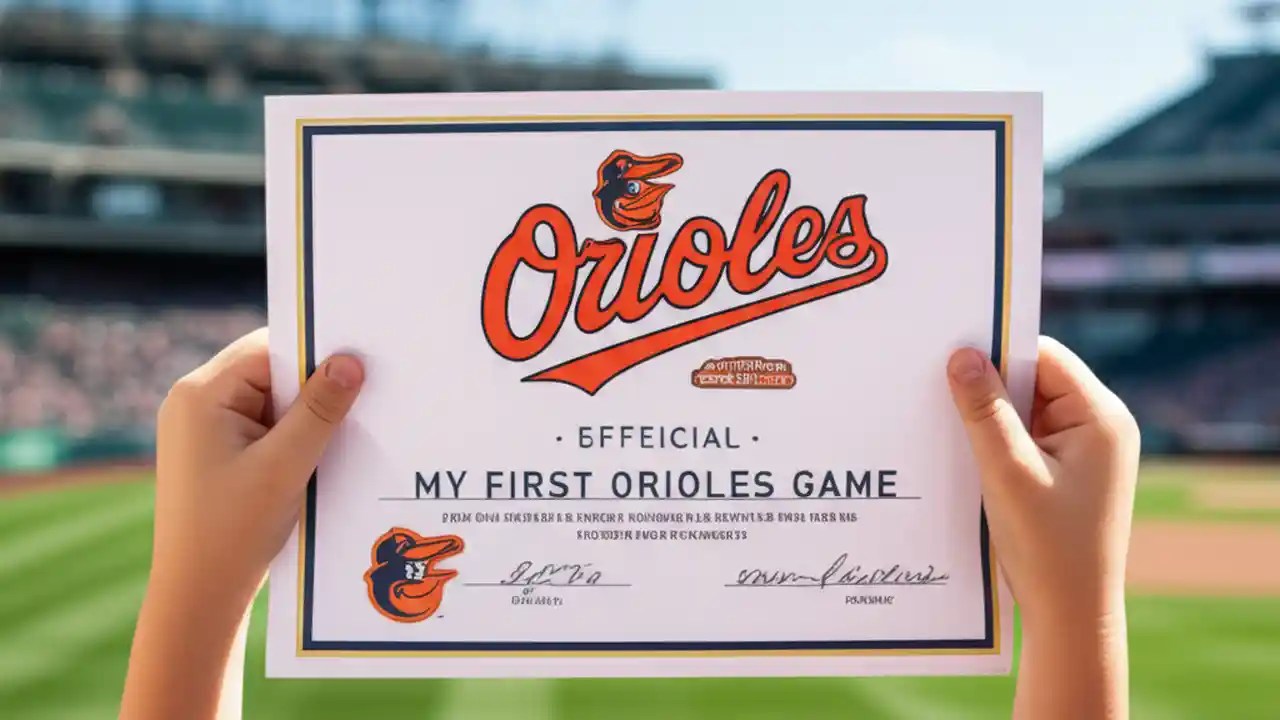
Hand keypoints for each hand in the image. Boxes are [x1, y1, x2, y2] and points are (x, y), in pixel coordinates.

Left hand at [121, 329, 363, 719]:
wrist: (197, 597)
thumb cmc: (233, 532)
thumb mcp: (284, 466)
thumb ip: (319, 410)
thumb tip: (351, 361)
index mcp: (200, 394)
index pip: (268, 349)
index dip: (314, 355)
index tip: (360, 365)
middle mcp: (194, 403)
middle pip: (270, 373)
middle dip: (313, 390)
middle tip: (360, 403)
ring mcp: (201, 430)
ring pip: (270, 402)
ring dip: (304, 419)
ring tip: (337, 440)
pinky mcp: (214, 454)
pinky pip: (262, 428)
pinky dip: (291, 439)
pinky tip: (316, 461)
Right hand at [947, 336, 1138, 719]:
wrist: (1071, 617)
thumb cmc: (1047, 548)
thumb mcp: (1008, 472)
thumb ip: (985, 411)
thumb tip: (962, 354)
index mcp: (1101, 418)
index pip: (1043, 356)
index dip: (997, 352)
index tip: (948, 354)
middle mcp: (1101, 427)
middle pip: (1034, 380)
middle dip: (988, 386)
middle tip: (938, 389)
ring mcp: (1086, 452)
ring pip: (1026, 410)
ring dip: (989, 417)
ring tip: (949, 427)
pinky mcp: (1068, 473)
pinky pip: (1027, 438)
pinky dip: (997, 442)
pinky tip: (966, 456)